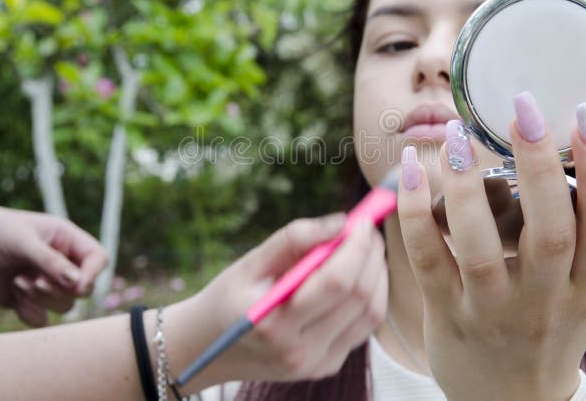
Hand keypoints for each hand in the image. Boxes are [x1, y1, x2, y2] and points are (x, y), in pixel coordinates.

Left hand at [0, 186, 107, 325]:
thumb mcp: (22, 242)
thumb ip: (52, 263)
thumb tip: (80, 284)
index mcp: (65, 239)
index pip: (97, 258)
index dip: (93, 274)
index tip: (77, 284)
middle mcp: (59, 261)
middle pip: (83, 287)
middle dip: (61, 289)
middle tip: (36, 281)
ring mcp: (44, 281)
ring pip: (64, 305)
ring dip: (43, 299)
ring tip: (17, 283)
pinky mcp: (26, 300)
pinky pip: (42, 318)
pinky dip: (30, 313)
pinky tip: (13, 297)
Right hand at [186, 214, 387, 383]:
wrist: (209, 349)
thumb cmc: (228, 298)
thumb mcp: (249, 264)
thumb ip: (293, 239)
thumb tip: (341, 222)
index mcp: (274, 323)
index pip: (336, 282)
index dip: (357, 246)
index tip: (360, 220)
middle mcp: (299, 351)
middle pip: (360, 297)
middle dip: (371, 255)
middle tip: (366, 228)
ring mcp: (316, 364)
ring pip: (371, 314)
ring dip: (377, 274)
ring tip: (364, 248)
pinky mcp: (327, 366)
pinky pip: (364, 327)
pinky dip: (370, 295)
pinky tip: (358, 274)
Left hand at [398, 99, 585, 400]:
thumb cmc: (552, 329)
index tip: (584, 117)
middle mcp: (545, 301)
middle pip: (549, 233)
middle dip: (537, 166)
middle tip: (523, 108)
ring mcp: (492, 310)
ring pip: (480, 248)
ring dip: (465, 187)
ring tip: (455, 134)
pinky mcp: (446, 314)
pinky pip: (428, 260)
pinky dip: (414, 213)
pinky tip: (409, 169)